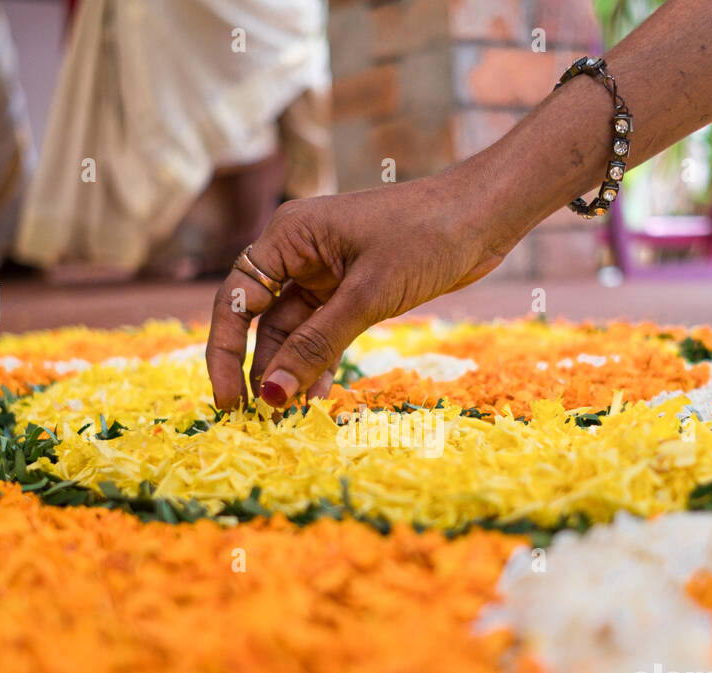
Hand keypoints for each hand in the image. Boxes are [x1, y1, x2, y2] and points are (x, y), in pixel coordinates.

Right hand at [205, 167, 515, 408]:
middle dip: (260, 369)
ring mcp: (325, 271)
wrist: (484, 214)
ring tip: (292, 417)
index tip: (229, 400)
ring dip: (291, 371)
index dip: (226, 353)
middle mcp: (298, 252)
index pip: (237, 299)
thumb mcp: (368, 296)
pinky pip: (323, 331)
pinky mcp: (352, 288)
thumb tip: (273, 394)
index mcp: (288, 236)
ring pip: (293, 331)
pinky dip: (320, 362)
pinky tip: (318, 397)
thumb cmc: (426, 237)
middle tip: (262, 419)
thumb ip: (318, 346)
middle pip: (260, 320)